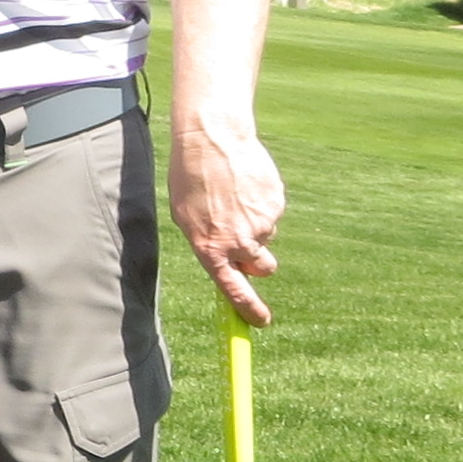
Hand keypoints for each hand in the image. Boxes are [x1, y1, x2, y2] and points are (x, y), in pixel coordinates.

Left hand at [168, 112, 282, 326]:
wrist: (213, 140)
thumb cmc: (190, 178)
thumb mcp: (186, 217)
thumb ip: (208, 244)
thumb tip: (227, 266)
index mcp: (211, 248)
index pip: (233, 290)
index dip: (249, 310)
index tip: (260, 322)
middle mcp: (239, 241)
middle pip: (263, 268)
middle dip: (259, 263)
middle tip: (245, 240)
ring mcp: (262, 223)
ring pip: (267, 237)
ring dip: (255, 225)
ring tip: (233, 197)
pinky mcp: (276, 204)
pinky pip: (272, 214)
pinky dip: (261, 204)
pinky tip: (244, 185)